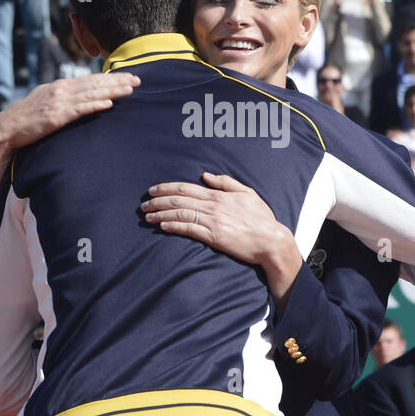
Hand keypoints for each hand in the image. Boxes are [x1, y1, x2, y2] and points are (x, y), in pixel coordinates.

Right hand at [0, 74, 141, 149]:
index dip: (110, 78)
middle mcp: (61, 90)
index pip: (90, 80)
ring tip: (129, 89)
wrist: (7, 128)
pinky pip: (79, 110)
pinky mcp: (56, 116)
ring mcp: (58, 102)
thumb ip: (64, 97)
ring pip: (91, 94)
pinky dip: (95, 105)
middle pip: (94, 83)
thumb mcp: (46, 101)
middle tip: (137, 79)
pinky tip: (108, 104)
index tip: (128, 77)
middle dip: (117, 81)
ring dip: (112, 91)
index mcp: (60, 86)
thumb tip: (82, 97)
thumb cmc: (27, 118)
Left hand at [141, 172, 283, 267]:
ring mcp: (213, 222)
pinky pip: (189, 230)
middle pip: (178, 200)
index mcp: (219, 195)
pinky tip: (162, 226)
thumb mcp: (247, 193)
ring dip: (161, 214)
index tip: (153, 190)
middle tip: (144, 204)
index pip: (186, 188)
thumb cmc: (261, 218)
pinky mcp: (214, 237)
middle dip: (158, 201)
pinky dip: (174, 226)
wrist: (271, 240)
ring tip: (148, 217)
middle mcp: (213, 206)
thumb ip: (226, 182)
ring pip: (180, 214)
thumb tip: (206, 175)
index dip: (167, 188)